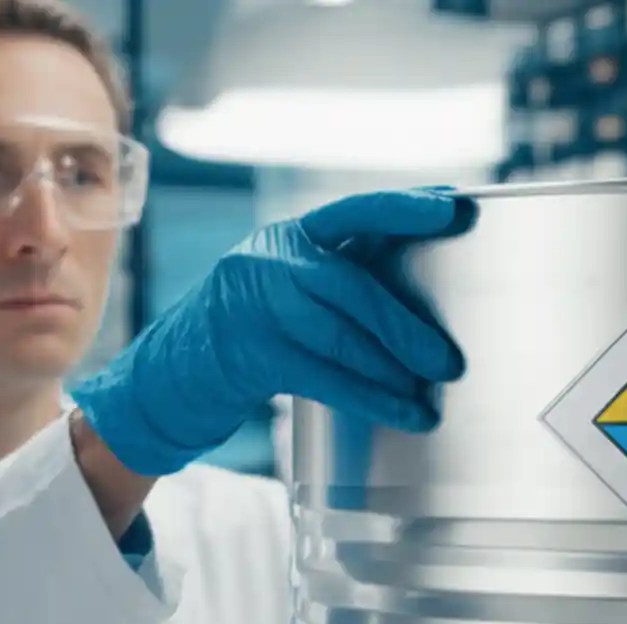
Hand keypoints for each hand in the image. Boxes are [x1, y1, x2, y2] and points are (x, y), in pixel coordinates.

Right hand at [71, 188, 476, 475]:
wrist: (172, 375)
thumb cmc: (251, 332)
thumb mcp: (289, 290)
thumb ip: (341, 279)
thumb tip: (426, 293)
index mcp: (288, 238)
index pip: (355, 212)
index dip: (405, 209)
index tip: (454, 207)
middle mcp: (267, 260)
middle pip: (350, 283)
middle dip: (405, 323)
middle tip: (448, 359)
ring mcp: (252, 304)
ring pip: (338, 334)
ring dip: (391, 368)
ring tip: (429, 391)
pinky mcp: (248, 354)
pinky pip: (323, 376)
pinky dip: (370, 397)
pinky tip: (403, 413)